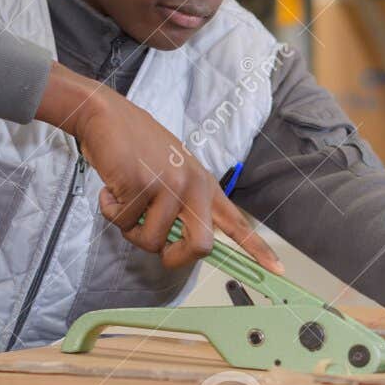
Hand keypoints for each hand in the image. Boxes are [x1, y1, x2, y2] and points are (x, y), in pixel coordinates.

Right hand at [34, 63, 281, 272]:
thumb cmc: (135, 147)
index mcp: (204, 185)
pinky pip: (122, 222)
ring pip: (150, 241)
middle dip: (175, 258)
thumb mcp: (173, 172)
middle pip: (201, 246)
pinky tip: (111, 186)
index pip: (236, 222)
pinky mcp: (141, 185)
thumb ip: (183, 206)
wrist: (107, 115)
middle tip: (159, 251)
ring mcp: (169, 185)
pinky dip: (109, 210)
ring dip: (129, 228)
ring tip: (124, 198)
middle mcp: (193, 186)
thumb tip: (179, 246)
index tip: (277, 270)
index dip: (257, 250)